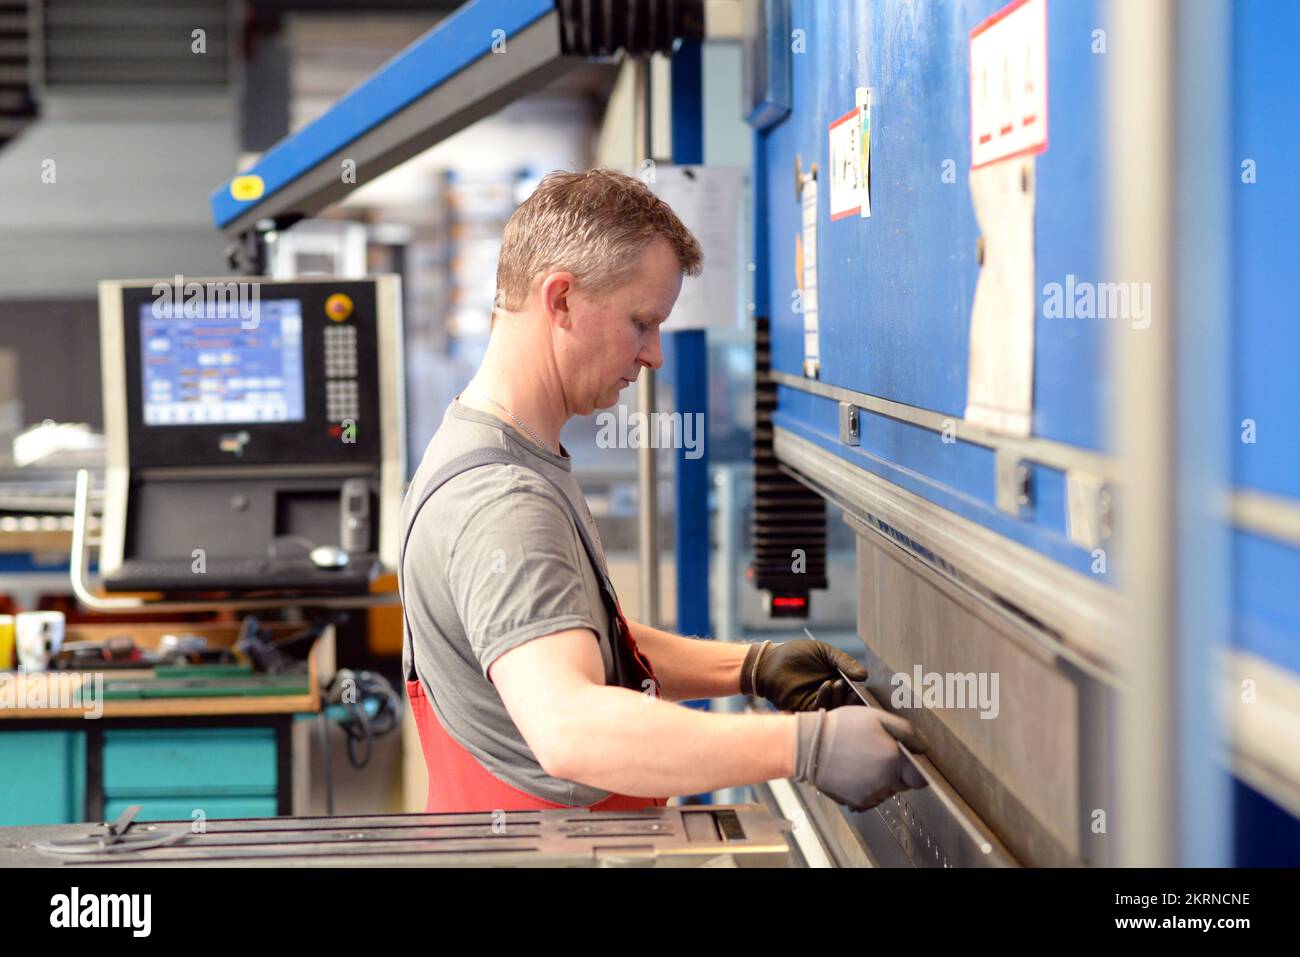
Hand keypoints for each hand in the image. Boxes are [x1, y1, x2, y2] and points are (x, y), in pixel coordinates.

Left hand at [741, 639, 867, 711]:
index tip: (862, 688)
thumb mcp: (824, 652)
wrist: (770, 660)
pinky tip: (824, 687)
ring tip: (834, 682)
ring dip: (838, 698)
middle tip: (847, 685)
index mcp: (837, 682)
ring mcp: (817, 703)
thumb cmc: (796, 653)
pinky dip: (824, 699)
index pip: (854, 693)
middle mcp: (829, 695)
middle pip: (847, 705)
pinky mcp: (805, 709)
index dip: (860, 693)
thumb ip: (845, 662)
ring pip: (835, 709)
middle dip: (851, 698)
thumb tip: (865, 676)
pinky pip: (819, 710)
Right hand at [792, 707, 927, 810]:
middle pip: (902, 784)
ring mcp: (870, 795)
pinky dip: (866, 787)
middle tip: (877, 753)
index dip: (915, 768)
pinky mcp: (856, 802)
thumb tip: (923, 747)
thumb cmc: (841, 728)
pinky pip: (870, 797)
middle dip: (896, 770)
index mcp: (893, 761)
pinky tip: (854, 771)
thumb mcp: (877, 717)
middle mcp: (885, 783)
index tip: (906, 760)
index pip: (920, 778)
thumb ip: (906, 731)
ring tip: (862, 760)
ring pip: (886, 791)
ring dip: (881, 779)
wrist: (808, 746)